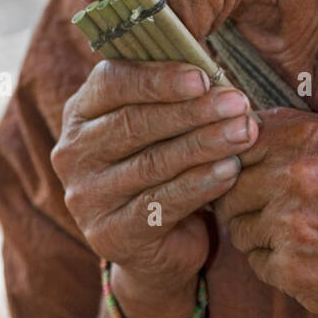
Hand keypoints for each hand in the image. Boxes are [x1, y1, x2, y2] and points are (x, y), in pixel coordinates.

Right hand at [50, 60, 259, 305]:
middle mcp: (73, 154)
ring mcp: (87, 197)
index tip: (203, 77)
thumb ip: (173, 98)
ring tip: (243, 133)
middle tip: (237, 104)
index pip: (111, 82)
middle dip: (192, 111)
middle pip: (133, 123)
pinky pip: (161, 203)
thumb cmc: (164, 170)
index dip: (157, 78)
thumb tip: (215, 71)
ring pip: (151, 163)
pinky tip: (230, 170)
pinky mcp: (111, 234)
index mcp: (80, 114)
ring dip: (204, 144)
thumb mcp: (160, 129)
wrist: (157, 247)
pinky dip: (200, 184)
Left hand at [213, 108, 317, 317]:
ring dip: (258, 230)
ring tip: (298, 231)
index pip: (238, 142)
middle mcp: (290, 181)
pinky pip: (260, 265)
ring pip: (240, 230)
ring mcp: (289, 231)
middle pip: (229, 188)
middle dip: (243, 195)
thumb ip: (300, 132)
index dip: (242, 157)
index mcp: (305, 140)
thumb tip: (251, 131)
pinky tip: (310, 256)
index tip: (249, 167)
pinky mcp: (295, 275)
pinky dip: (276, 263)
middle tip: (267, 203)